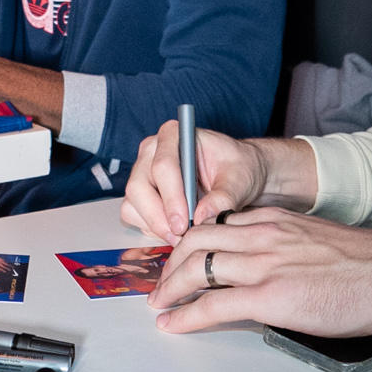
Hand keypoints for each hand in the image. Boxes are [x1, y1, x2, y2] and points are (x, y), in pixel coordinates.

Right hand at [123, 119, 273, 244]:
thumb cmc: (238, 168)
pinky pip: (133, 215)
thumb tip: (202, 217)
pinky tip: (175, 231)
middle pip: (139, 187)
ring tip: (182, 236)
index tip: (184, 223)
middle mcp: (152, 151)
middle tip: (180, 236)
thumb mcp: (239, 180)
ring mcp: (142, 171)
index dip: (172, 198)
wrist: (236, 175)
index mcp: (173, 135)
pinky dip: (152, 229)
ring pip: (132, 204)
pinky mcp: (140, 193)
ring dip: (154, 226)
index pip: (163, 166)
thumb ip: (223, 197)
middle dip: (158, 217)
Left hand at [144, 206, 371, 338]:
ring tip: (159, 304)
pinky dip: (185, 316)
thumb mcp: (316, 241)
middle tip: (162, 282)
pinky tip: (174, 324)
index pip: (216, 223)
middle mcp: (262, 235)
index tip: (181, 256)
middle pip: (195, 240)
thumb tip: (268, 271)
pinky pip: (212, 304)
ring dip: (170, 288)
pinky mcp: (269, 296)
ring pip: (196, 268)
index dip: (191, 241)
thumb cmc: (368, 264)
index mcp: (274, 220)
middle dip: (171, 263)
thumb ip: (285, 248)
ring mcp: (263, 264)